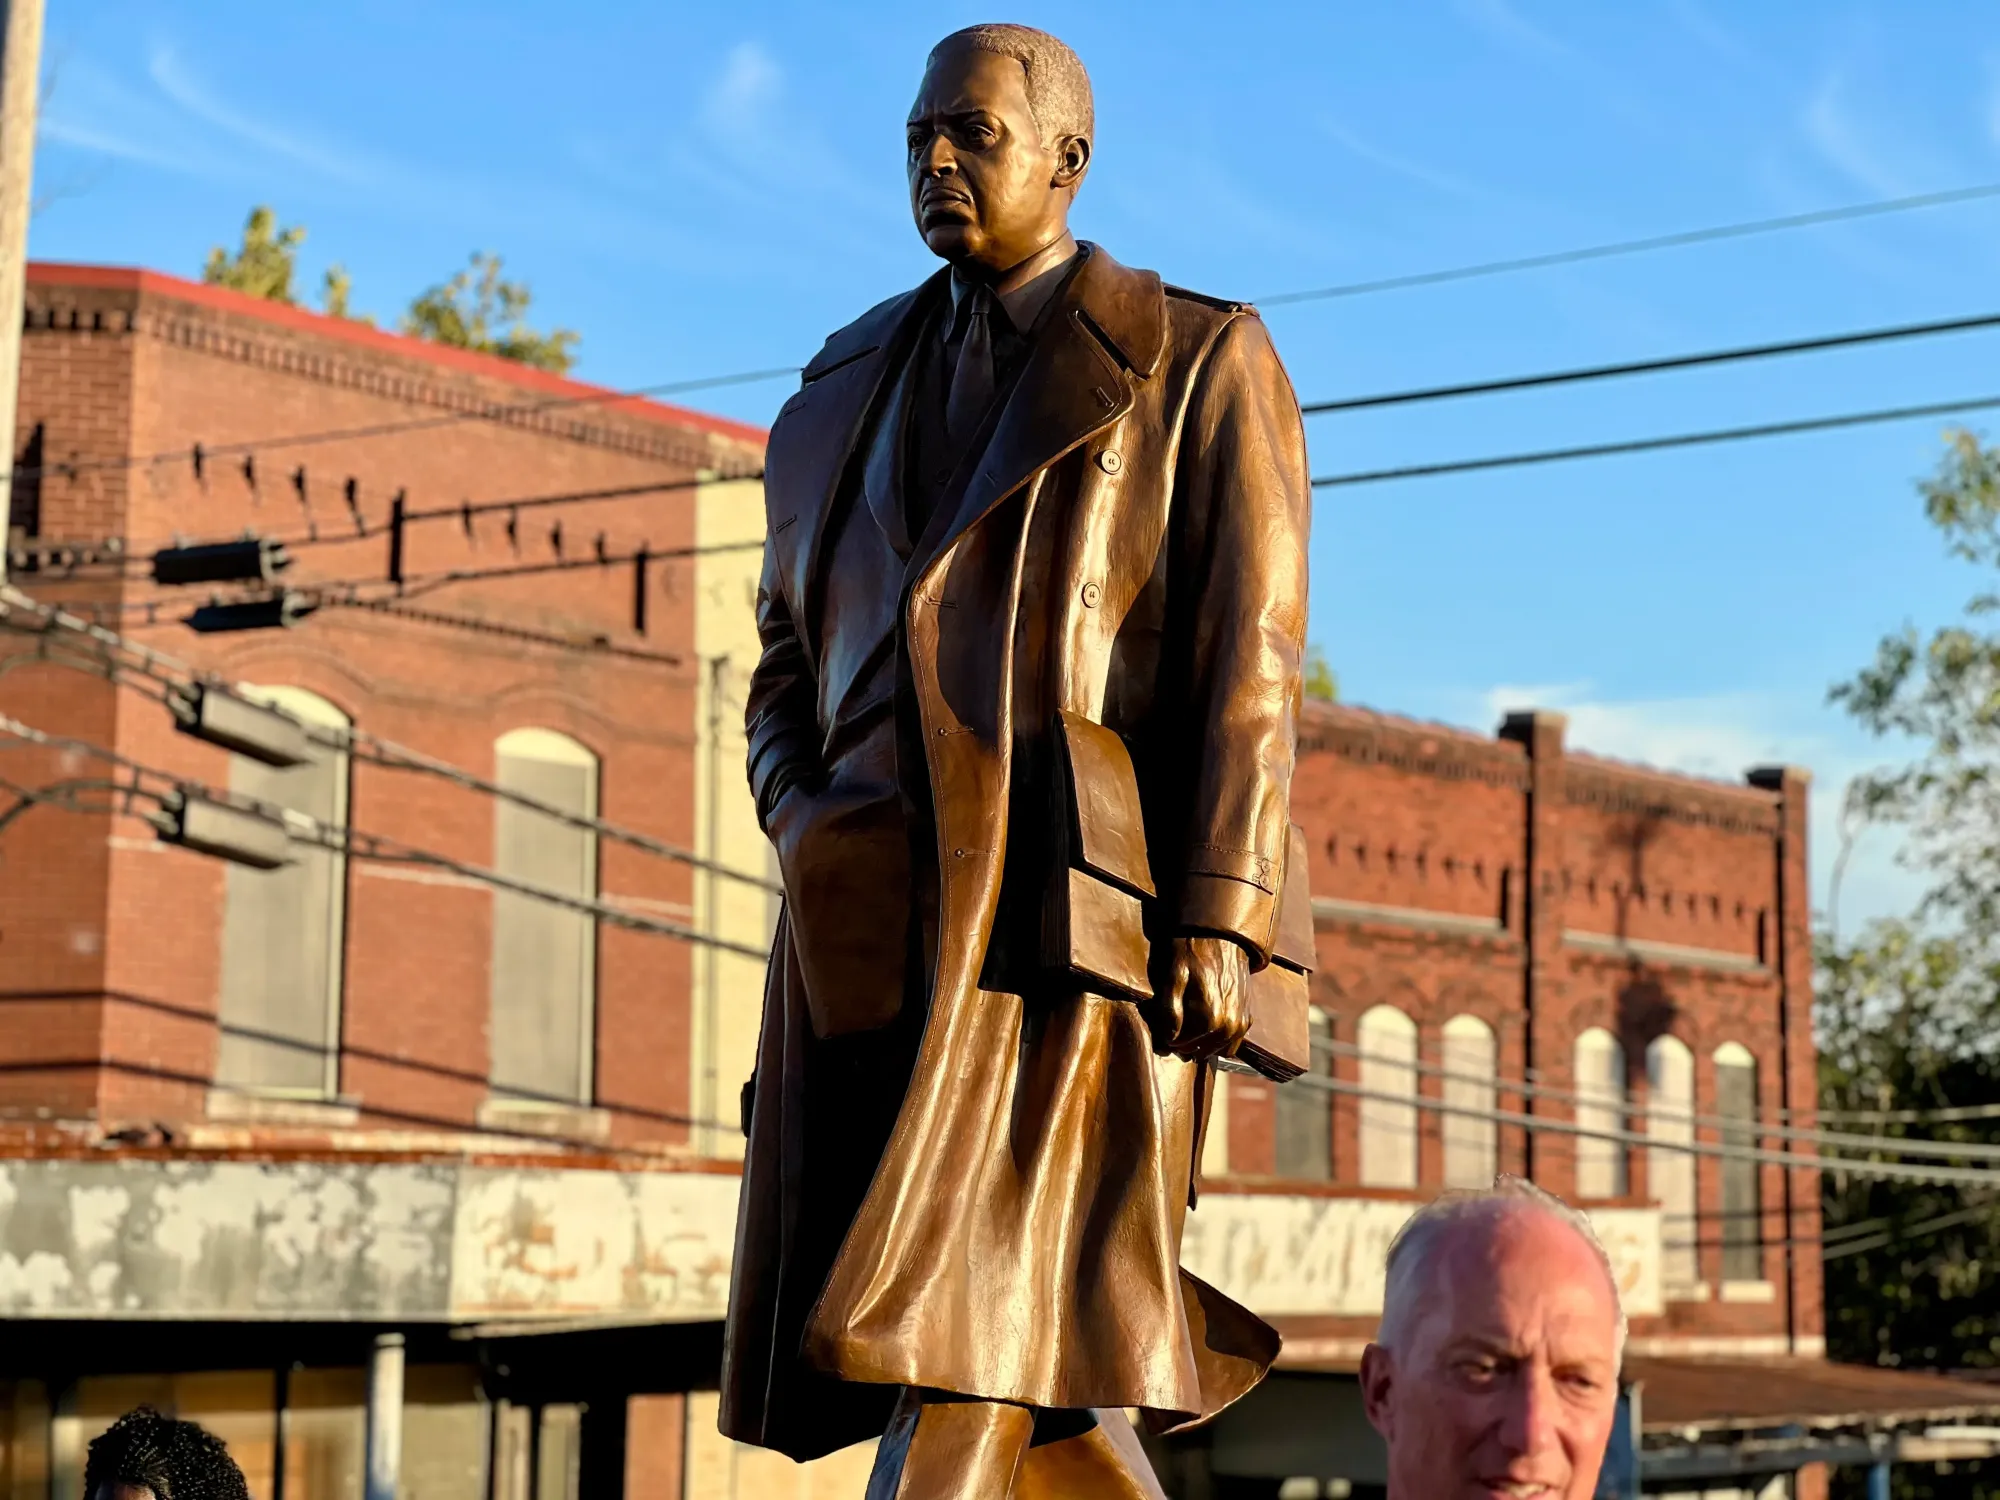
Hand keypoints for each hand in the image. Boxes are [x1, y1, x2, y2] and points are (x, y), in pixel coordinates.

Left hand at [1150, 935, 1251, 1059]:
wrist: (1219, 934)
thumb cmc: (1189, 951)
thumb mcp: (1169, 975)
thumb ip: (1167, 1011)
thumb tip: (1168, 1039)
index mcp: (1208, 1018)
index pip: (1174, 1044)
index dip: (1161, 1031)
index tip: (1158, 1015)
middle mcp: (1228, 1026)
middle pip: (1192, 1049)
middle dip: (1178, 1037)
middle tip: (1171, 1015)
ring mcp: (1239, 1024)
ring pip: (1210, 1050)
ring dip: (1197, 1041)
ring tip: (1187, 1018)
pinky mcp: (1246, 1018)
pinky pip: (1229, 1045)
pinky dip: (1215, 1040)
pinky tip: (1205, 1023)